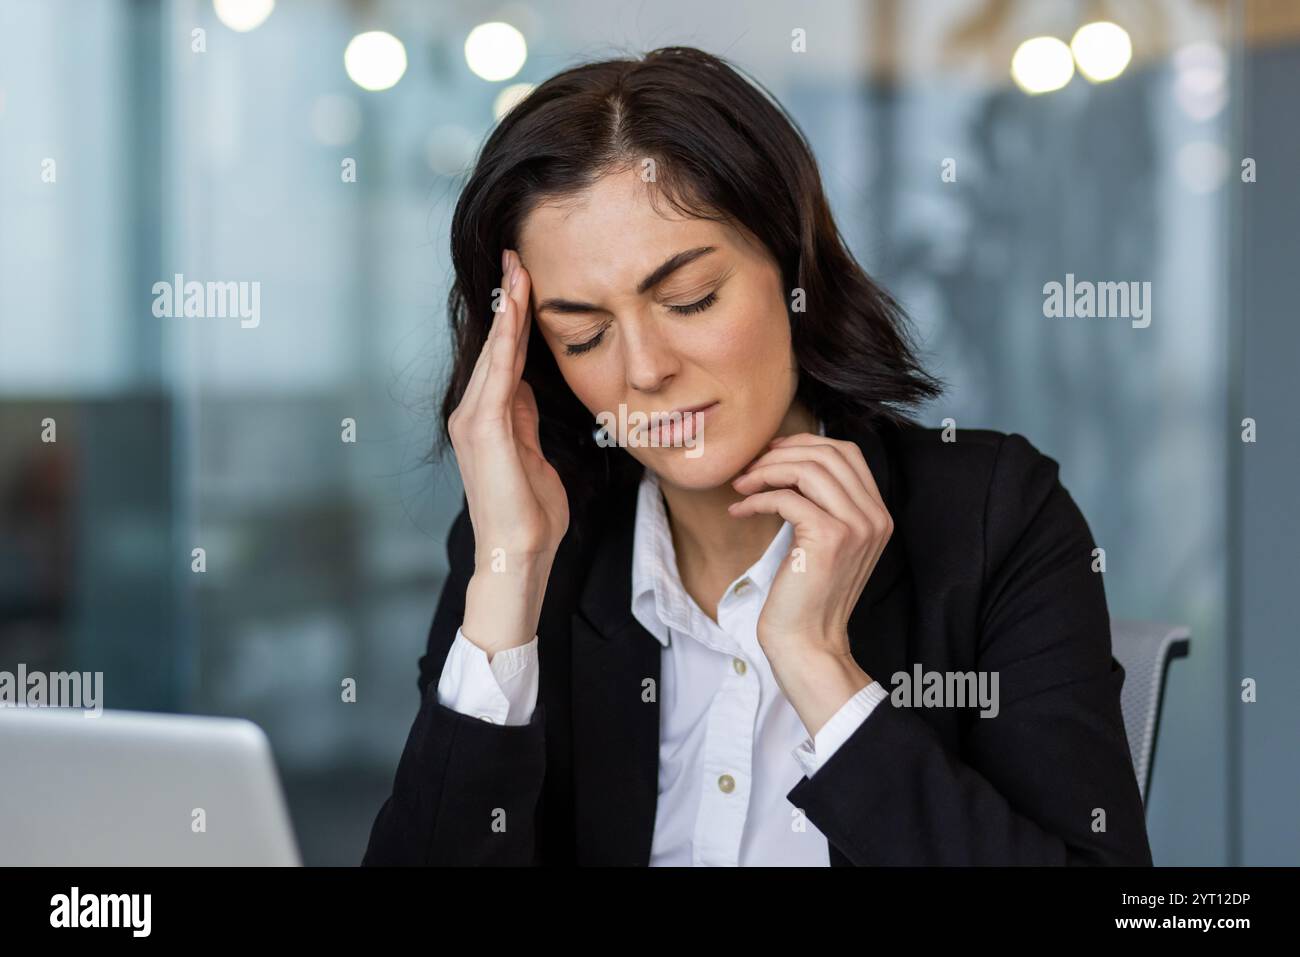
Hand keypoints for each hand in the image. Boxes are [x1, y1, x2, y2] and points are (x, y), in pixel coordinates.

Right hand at [451, 249, 567, 654]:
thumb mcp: (534, 456)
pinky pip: (499, 373)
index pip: (506, 358)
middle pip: (496, 346)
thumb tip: (526, 387)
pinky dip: (507, 339)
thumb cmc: (531, 517)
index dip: (516, 320)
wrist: (517, 556)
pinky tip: (517, 310)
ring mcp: (473, 420)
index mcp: (488, 420)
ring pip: (495, 352)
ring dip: (508, 310)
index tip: (527, 282)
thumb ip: (525, 420)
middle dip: (509, 301)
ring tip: (518, 269)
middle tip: (518, 256)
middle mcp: (472, 414)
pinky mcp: (483, 429)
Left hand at [728, 432, 891, 730]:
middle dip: (782, 453)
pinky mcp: (829, 538)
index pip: (847, 453)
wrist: (808, 642)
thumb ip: (821, 502)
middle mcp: (874, 517)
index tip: (771, 453)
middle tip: (750, 468)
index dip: (805, 444)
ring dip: (766, 471)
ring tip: (742, 485)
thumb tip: (787, 460)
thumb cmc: (806, 594)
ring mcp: (855, 526)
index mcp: (877, 514)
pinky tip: (740, 510)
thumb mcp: (823, 541)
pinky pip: (786, 497)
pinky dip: (757, 498)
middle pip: (828, 453)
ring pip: (807, 469)